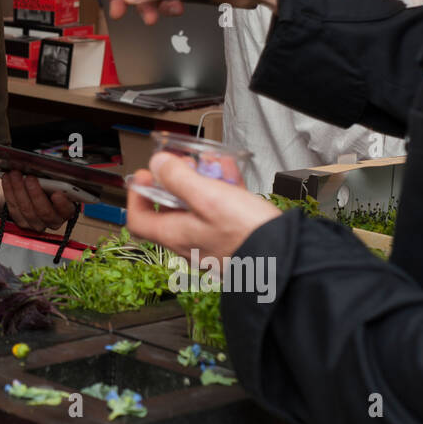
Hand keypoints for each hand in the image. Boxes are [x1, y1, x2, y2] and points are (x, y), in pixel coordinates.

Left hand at [0, 171, 77, 231]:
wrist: (37, 196)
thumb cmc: (51, 188)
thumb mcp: (57, 183)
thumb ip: (56, 180)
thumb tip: (49, 170)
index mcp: (66, 211)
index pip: (66, 210)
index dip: (62, 204)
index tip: (57, 194)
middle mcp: (52, 221)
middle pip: (43, 211)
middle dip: (35, 193)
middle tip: (30, 178)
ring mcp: (36, 224)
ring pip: (26, 209)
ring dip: (19, 189)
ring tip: (15, 174)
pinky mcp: (21, 222)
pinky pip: (13, 207)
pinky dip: (9, 191)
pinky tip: (7, 179)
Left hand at [126, 152, 280, 260]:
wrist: (286, 260)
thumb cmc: (247, 235)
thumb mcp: (208, 197)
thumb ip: (179, 179)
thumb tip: (158, 165)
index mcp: (176, 235)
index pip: (139, 219)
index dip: (136, 195)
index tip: (145, 175)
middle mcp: (190, 242)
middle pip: (170, 209)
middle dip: (176, 181)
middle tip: (184, 164)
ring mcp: (211, 242)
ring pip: (197, 207)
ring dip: (202, 181)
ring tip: (212, 163)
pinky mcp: (232, 239)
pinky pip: (220, 212)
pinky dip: (223, 191)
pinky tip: (231, 174)